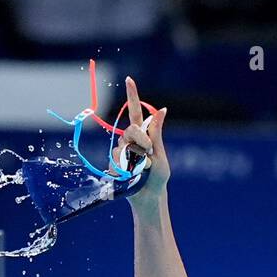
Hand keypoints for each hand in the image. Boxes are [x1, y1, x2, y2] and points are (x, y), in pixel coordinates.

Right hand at [115, 75, 169, 215]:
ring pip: (123, 147)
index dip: (132, 95)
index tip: (129, 79)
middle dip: (140, 140)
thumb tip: (162, 109)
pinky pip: (116, 161)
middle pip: (129, 131)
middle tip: (149, 152)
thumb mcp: (160, 155)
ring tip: (142, 170)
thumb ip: (157, 133)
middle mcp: (129, 141)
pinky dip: (126, 168)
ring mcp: (120, 153)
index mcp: (143, 136)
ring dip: (135, 158)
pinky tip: (131, 176)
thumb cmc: (158, 177)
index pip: (135, 112)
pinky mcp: (113, 165)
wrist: (149, 197)